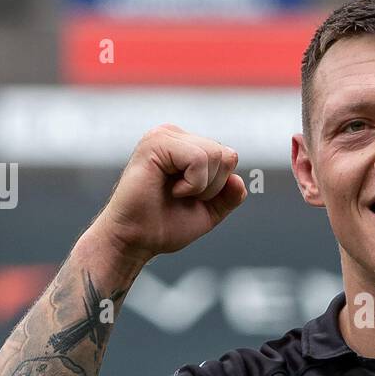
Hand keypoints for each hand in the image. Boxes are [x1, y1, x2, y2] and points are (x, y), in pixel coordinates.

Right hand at [92, 124, 246, 261]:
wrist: (135, 240)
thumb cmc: (165, 226)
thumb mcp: (209, 212)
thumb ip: (229, 196)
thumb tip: (239, 179)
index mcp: (187, 146)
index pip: (228, 157)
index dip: (219, 187)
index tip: (192, 198)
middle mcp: (176, 135)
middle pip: (226, 155)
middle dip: (213, 187)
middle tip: (183, 197)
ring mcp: (164, 136)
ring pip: (216, 155)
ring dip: (202, 186)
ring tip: (176, 193)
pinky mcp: (156, 143)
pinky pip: (199, 159)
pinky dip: (193, 183)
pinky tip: (172, 190)